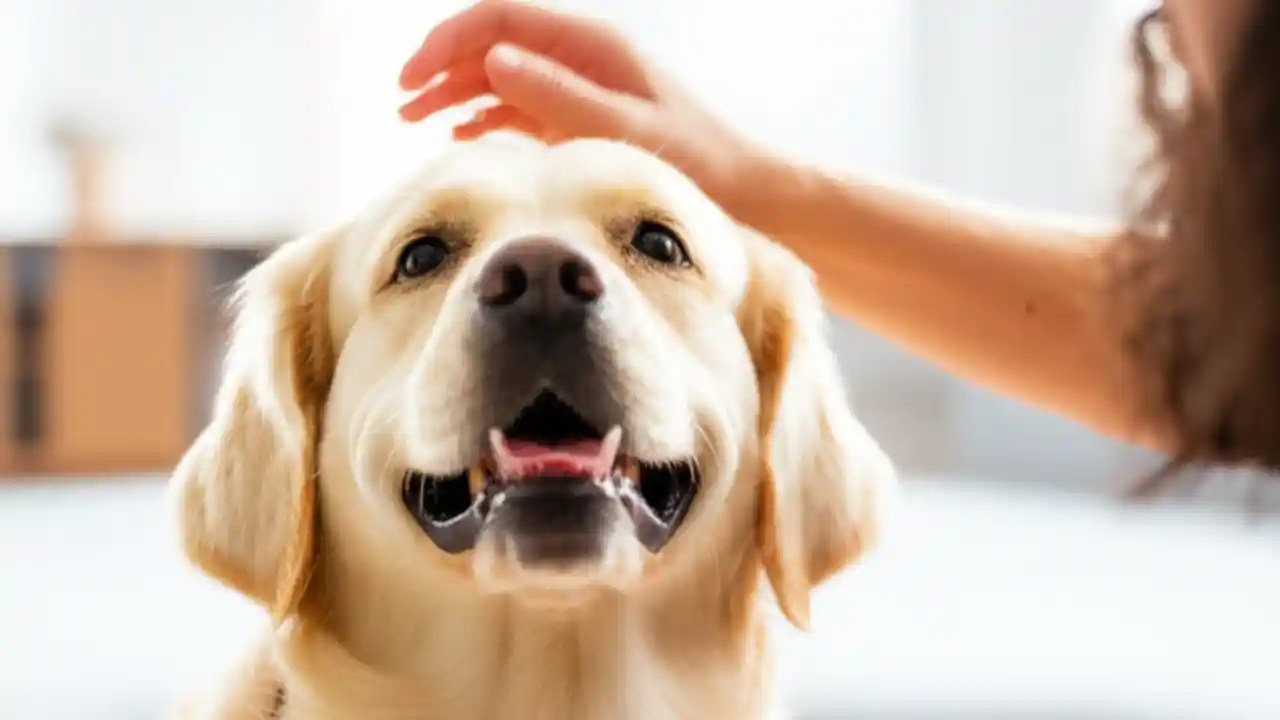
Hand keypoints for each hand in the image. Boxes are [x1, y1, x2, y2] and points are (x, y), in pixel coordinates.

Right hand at [398, 0, 762, 219]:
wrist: (748, 191)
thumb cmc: (698, 162)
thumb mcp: (626, 131)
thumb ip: (559, 98)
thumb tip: (494, 61)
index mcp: (591, 44)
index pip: (501, 19)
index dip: (449, 39)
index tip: (413, 75)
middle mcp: (580, 58)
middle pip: (493, 44)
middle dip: (442, 65)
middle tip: (402, 100)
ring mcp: (579, 88)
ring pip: (501, 76)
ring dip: (455, 93)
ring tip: (412, 118)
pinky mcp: (581, 119)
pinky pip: (521, 107)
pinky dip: (486, 116)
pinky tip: (460, 133)